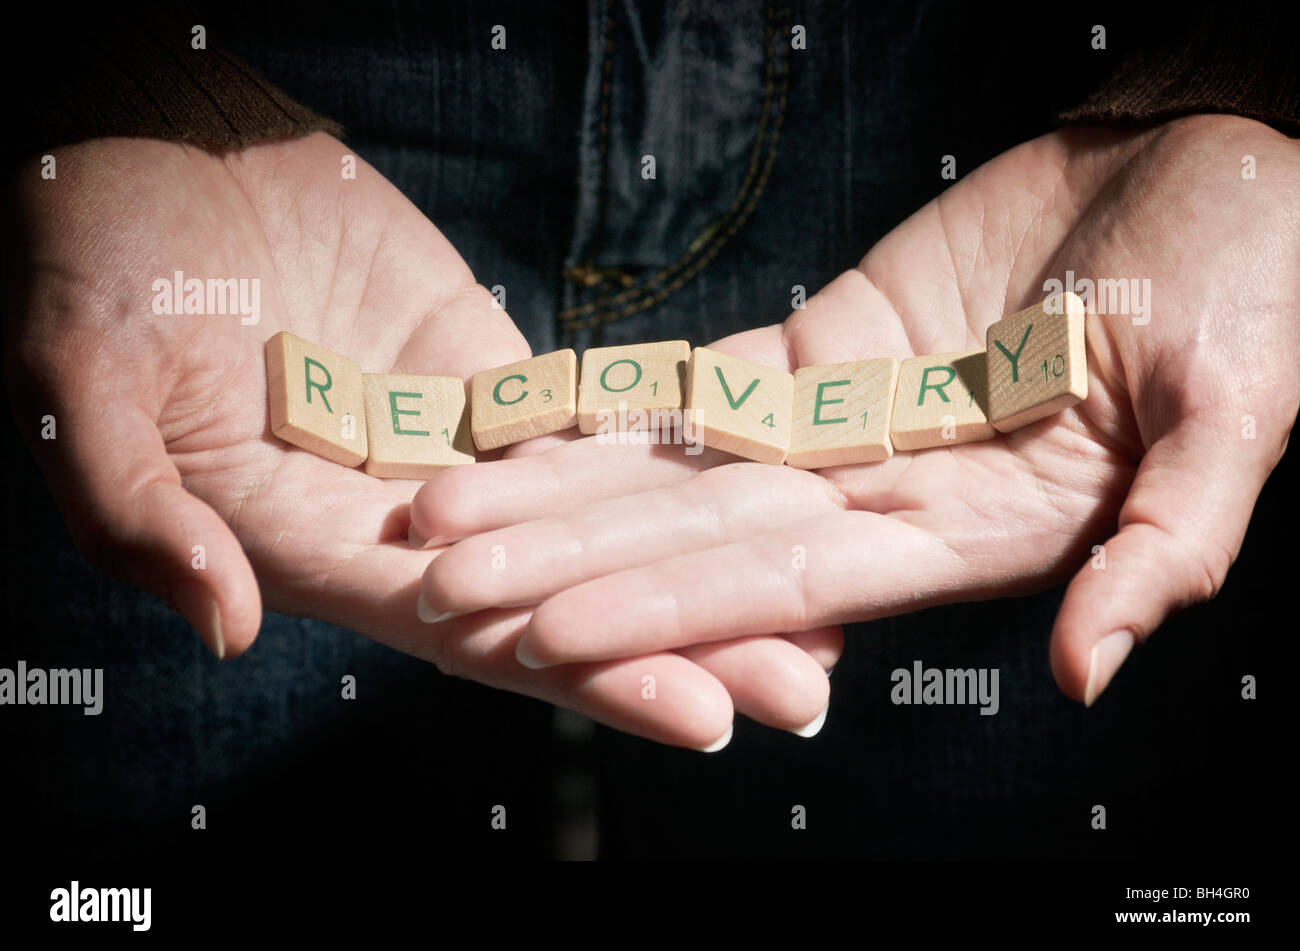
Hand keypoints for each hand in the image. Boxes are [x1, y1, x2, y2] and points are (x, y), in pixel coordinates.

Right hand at [4, 132, 834, 749]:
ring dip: (697, 564)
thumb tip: (220, 626)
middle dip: (679, 645)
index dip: (580, 674)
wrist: (148, 146)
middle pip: (560, 599)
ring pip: (594, 523)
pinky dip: (673, 460)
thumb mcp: (82, 379)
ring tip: (821, 600)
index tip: (700, 712)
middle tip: (805, 689)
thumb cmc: (87, 254)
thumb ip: (140, 509)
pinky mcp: (489, 375)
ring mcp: (454, 449)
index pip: (462, 634)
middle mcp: (396, 520)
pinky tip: (758, 487)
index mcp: (308, 543)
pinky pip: (593, 426)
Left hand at [411, 115, 1298, 706]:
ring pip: (681, 468)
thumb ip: (1162, 547)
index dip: (668, 610)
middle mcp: (890, 493)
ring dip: (563, 493)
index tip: (549, 632)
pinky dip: (615, 405)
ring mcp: (846, 419)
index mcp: (974, 530)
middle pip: (701, 538)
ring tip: (444, 517)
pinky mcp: (824, 344)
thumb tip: (1087, 678)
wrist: (1206, 158)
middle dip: (569, 563)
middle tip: (439, 581)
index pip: (791, 585)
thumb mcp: (1235, 412)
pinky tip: (526, 430)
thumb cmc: (1251, 280)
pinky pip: (704, 382)